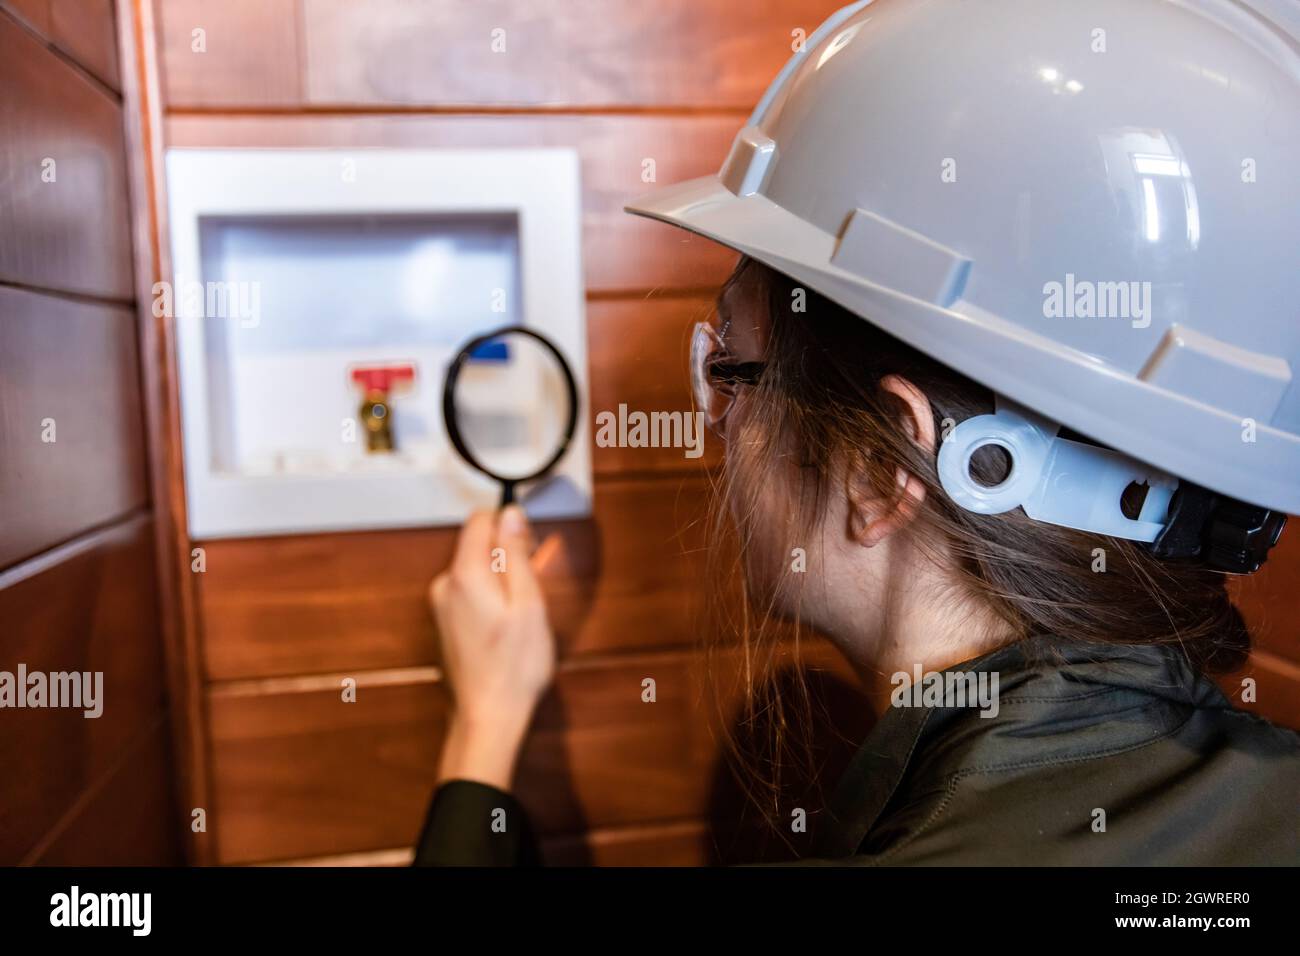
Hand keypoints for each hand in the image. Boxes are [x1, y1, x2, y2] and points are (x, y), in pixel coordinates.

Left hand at [429, 506, 557, 787]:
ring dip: (501, 584)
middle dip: (509, 559)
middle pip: (479, 547)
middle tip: (531, 594)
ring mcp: (441, 606)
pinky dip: (490, 602)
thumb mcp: (529, 603)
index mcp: (464, 574)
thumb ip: (517, 554)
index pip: (480, 520)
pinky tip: (506, 632)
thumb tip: (510, 515)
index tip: (531, 550)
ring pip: (477, 572)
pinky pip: (471, 595)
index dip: (510, 526)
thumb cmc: (514, 667)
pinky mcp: (445, 624)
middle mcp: (444, 586)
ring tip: (520, 619)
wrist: (488, 716)